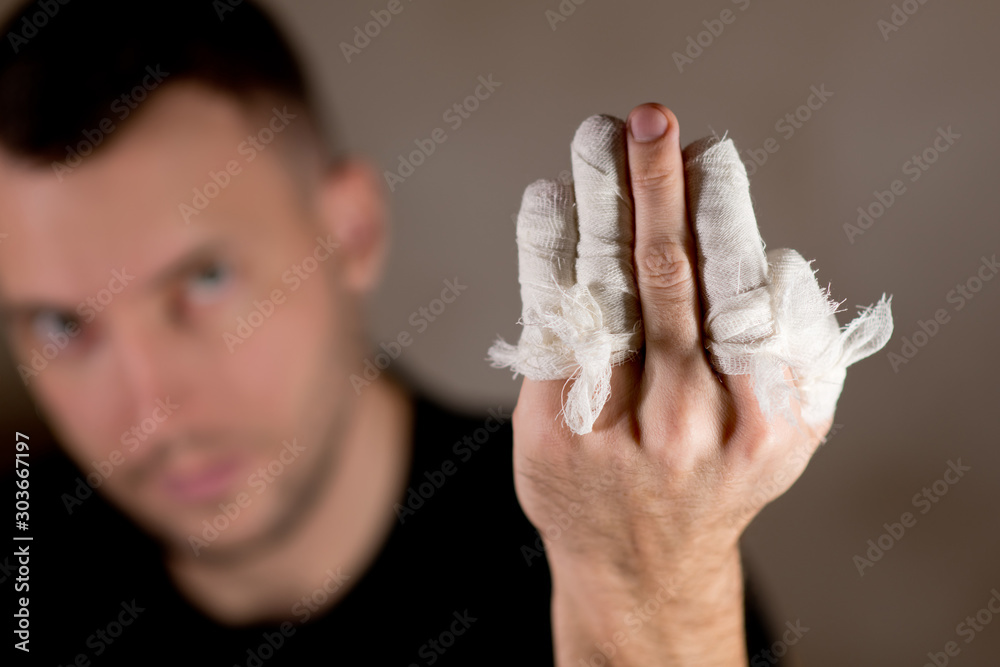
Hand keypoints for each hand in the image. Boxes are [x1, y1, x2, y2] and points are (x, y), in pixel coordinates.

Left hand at [511, 104, 830, 665]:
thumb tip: (768, 253)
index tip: (708, 153)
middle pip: (669, 283)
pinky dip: (549, 256)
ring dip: (601, 206)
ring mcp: (613, 427)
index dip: (722, 214)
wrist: (642, 562)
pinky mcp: (552, 428)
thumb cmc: (719, 474)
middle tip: (650, 120)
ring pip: (606, 294)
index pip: (740, 293)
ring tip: (598, 140)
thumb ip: (794, 352)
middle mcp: (688, 421)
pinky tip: (550, 202)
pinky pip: (550, 324)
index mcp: (760, 417)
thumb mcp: (785, 432)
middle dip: (659, 191)